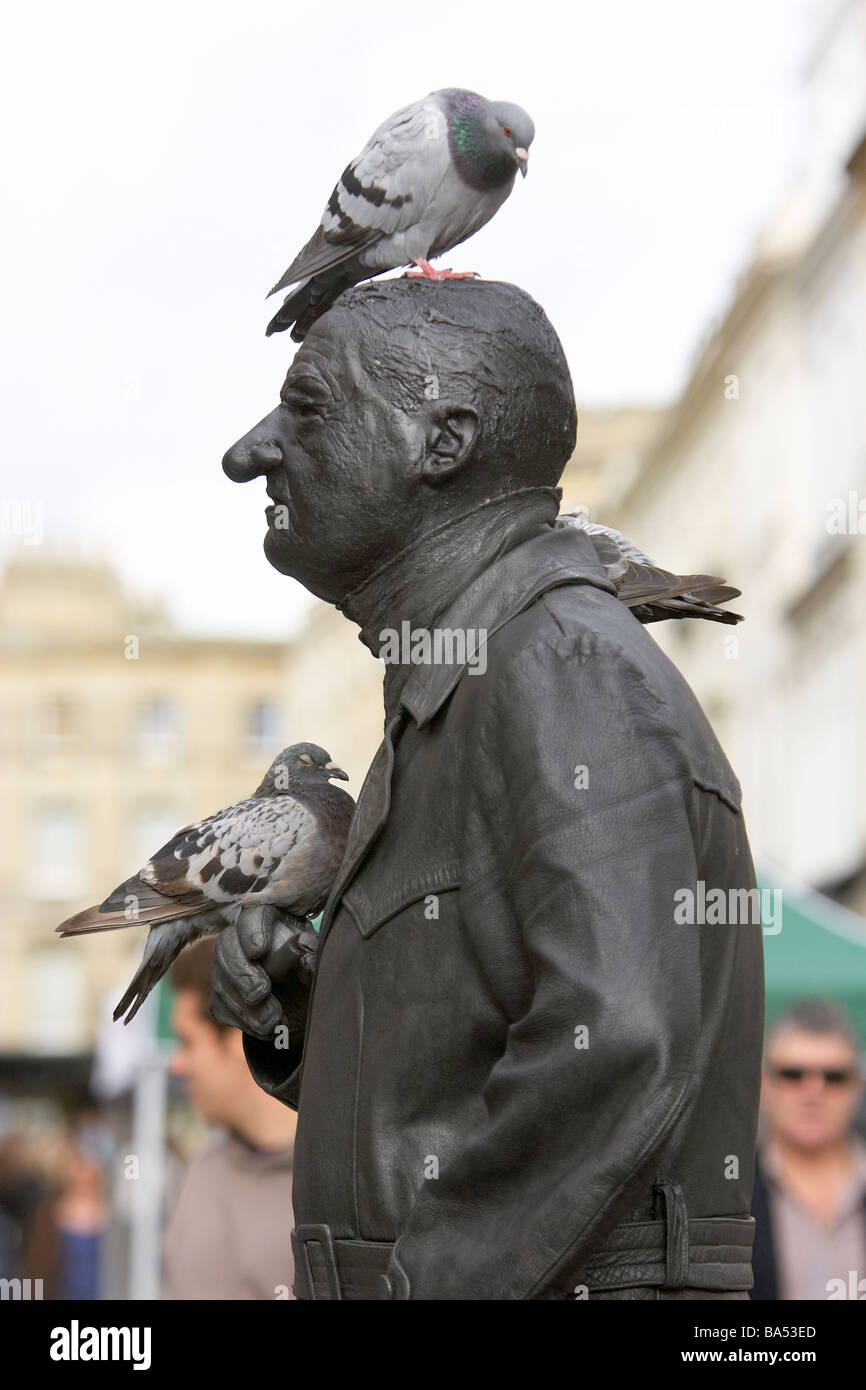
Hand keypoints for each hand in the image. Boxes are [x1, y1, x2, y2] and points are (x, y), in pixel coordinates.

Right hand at [211, 905, 317, 1037]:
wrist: (307, 1005)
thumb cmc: (314, 974)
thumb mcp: (318, 964)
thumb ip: (311, 956)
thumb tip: (303, 946)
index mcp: (272, 920)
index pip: (252, 915)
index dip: (251, 931)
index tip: (259, 951)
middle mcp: (243, 938)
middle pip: (226, 945)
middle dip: (241, 972)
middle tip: (261, 992)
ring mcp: (229, 966)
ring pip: (220, 979)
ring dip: (244, 1004)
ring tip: (273, 1020)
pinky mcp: (223, 994)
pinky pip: (220, 1006)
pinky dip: (242, 1020)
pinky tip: (265, 1028)